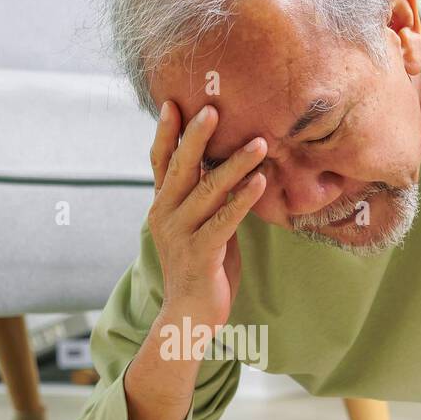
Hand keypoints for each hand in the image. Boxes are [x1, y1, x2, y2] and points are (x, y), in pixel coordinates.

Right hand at [148, 100, 266, 331]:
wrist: (189, 316)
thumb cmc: (202, 268)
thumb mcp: (200, 225)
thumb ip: (206, 198)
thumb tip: (225, 165)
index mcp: (162, 206)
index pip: (160, 162)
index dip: (166, 133)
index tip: (172, 103)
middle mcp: (165, 216)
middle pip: (181, 168)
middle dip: (197, 136)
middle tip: (214, 108)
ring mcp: (180, 235)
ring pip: (208, 191)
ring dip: (235, 165)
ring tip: (259, 143)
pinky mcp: (200, 254)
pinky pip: (224, 221)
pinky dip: (243, 201)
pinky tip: (260, 182)